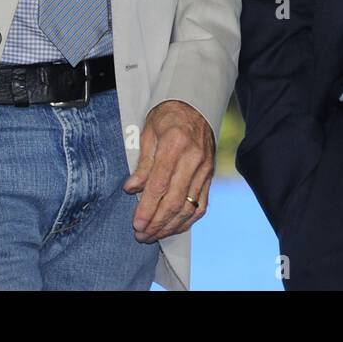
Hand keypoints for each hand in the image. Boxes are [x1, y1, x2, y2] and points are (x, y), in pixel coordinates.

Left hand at [123, 100, 213, 242]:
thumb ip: (142, 163)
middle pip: (175, 201)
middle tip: (141, 235)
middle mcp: (194, 158)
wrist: (195, 106)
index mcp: (175, 143)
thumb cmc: (168, 117)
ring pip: (189, 207)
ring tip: (153, 236)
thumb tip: (131, 189)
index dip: (147, 208)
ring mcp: (205, 168)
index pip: (160, 184)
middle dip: (156, 223)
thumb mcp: (148, 132)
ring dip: (170, 226)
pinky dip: (187, 220)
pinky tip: (173, 227)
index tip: (136, 223)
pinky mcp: (211, 176)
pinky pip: (201, 205)